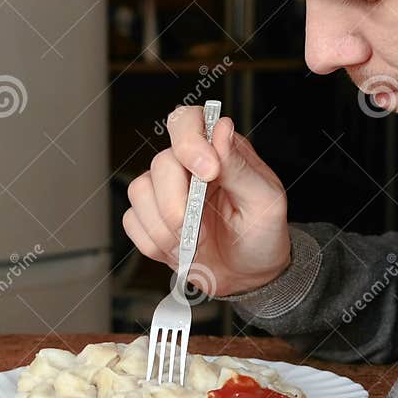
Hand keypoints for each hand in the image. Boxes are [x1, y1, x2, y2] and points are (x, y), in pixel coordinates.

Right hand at [122, 106, 290, 296]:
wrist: (249, 276)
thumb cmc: (262, 234)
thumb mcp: (265, 202)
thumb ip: (241, 167)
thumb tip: (222, 129)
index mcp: (217, 151)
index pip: (187, 121)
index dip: (189, 141)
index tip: (208, 172)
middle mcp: (186, 166)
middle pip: (161, 163)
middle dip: (178, 204)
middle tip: (201, 230)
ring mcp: (164, 191)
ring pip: (139, 192)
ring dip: (166, 228)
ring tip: (195, 242)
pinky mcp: (149, 217)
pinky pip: (132, 221)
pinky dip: (155, 242)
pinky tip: (180, 248)